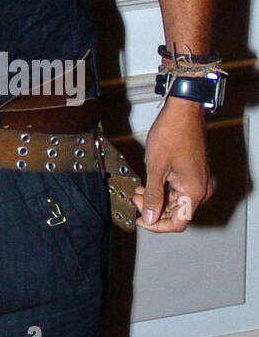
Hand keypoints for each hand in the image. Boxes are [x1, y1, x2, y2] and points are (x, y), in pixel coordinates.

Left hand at [132, 98, 213, 231]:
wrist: (182, 111)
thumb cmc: (171, 133)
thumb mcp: (156, 167)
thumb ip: (152, 195)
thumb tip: (149, 217)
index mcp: (194, 191)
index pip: (178, 222)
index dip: (157, 225)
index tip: (141, 220)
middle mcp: (201, 189)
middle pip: (178, 213)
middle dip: (154, 209)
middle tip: (136, 199)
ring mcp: (199, 181)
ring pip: (177, 201)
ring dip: (158, 199)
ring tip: (139, 191)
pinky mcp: (194, 173)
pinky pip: (179, 190)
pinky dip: (163, 190)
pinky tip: (149, 184)